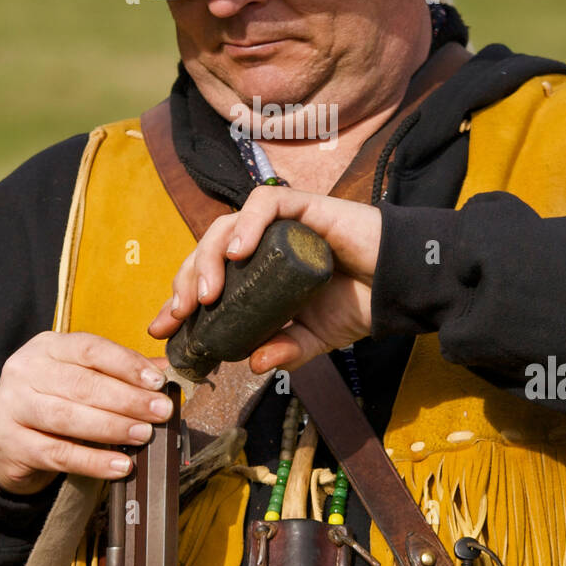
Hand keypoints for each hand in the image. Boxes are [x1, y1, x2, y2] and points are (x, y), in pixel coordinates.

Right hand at [0, 331, 174, 494]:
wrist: (2, 441)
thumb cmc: (52, 402)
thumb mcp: (80, 378)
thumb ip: (119, 372)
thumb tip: (164, 369)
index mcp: (48, 346)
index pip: (90, 348)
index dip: (126, 364)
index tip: (158, 381)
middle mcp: (26, 370)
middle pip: (82, 384)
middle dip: (127, 399)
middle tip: (160, 411)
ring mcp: (14, 406)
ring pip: (69, 417)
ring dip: (112, 427)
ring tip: (143, 435)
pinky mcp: (12, 443)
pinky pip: (59, 453)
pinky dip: (93, 461)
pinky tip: (119, 465)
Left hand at [147, 184, 382, 373]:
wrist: (402, 287)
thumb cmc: (360, 303)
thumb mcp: (314, 338)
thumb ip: (285, 349)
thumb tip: (254, 363)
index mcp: (259, 273)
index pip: (209, 277)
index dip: (179, 298)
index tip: (162, 326)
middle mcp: (264, 243)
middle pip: (209, 250)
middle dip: (185, 279)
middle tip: (180, 312)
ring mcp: (281, 223)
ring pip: (227, 224)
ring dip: (208, 256)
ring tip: (205, 292)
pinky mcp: (304, 205)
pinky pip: (265, 202)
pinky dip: (245, 223)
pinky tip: (237, 251)